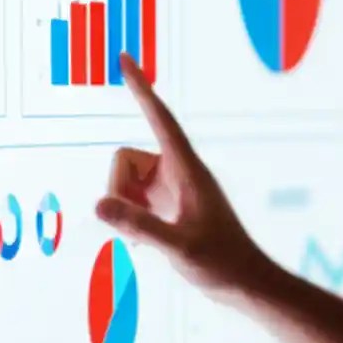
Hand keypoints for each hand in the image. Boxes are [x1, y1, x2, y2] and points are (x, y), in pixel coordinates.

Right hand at [96, 55, 266, 299]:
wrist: (244, 283)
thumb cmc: (221, 263)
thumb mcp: (177, 247)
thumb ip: (139, 226)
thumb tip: (98, 204)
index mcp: (188, 169)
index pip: (160, 119)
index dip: (141, 89)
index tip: (125, 58)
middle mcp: (177, 173)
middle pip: (122, 160)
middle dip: (116, 189)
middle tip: (137, 227)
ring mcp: (170, 189)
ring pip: (122, 182)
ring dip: (122, 208)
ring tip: (147, 240)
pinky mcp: (166, 206)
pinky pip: (128, 200)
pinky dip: (128, 220)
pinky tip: (145, 246)